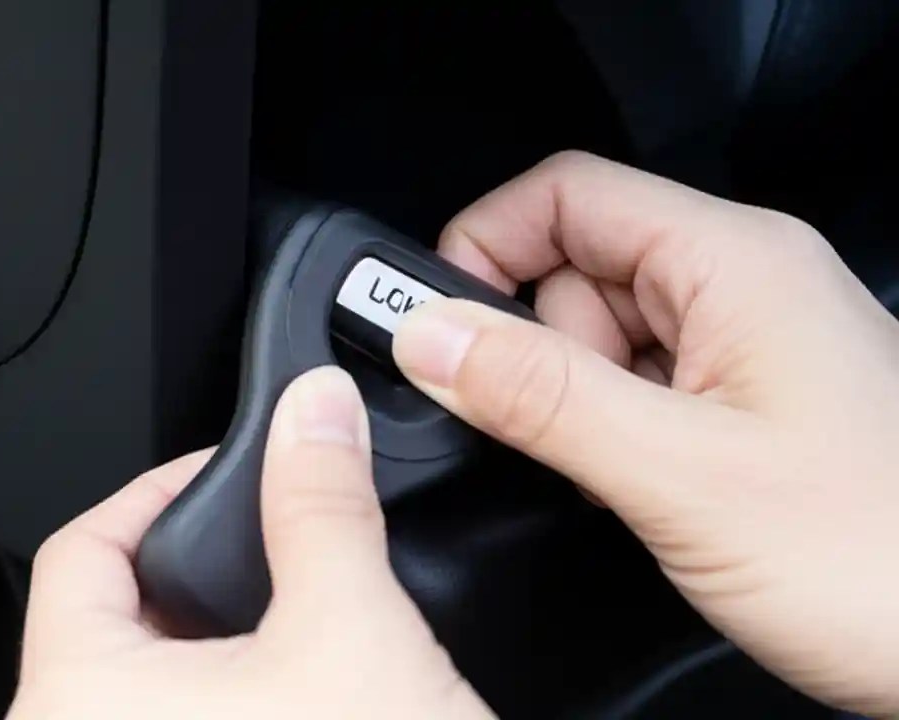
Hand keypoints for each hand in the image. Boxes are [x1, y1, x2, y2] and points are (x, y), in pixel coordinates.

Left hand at [8, 367, 493, 719]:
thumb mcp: (352, 636)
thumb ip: (323, 505)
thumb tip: (316, 414)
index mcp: (76, 703)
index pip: (80, 548)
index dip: (160, 489)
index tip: (225, 472)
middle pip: (113, 616)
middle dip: (203, 570)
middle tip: (276, 543)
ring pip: (148, 685)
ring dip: (222, 643)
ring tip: (300, 625)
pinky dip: (226, 702)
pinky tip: (296, 700)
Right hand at [393, 151, 898, 714]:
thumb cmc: (882, 561)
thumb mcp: (679, 475)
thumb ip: (540, 397)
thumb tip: (432, 336)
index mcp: (735, 263)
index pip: (566, 195)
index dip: (484, 247)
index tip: (438, 325)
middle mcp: (742, 286)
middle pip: (573, 268)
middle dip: (540, 351)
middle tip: (568, 431)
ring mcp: (744, 343)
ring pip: (596, 336)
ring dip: (578, 402)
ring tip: (633, 473)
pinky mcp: (741, 398)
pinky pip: (634, 384)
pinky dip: (613, 430)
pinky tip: (648, 483)